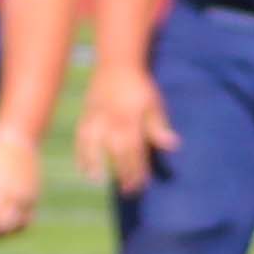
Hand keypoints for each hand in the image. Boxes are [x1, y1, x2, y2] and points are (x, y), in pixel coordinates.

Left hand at [0, 127, 41, 241]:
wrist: (19, 141)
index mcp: (0, 189)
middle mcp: (16, 197)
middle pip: (3, 228)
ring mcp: (28, 199)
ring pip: (15, 228)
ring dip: (1, 235)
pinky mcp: (34, 200)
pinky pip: (26, 221)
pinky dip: (15, 228)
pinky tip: (3, 228)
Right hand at [75, 67, 177, 196]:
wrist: (117, 62)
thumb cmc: (140, 86)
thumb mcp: (154, 104)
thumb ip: (159, 127)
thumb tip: (173, 146)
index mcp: (131, 119)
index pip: (136, 150)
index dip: (139, 169)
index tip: (142, 184)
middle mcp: (113, 120)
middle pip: (117, 151)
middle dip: (123, 172)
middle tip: (129, 191)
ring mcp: (97, 117)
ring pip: (94, 144)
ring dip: (95, 163)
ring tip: (97, 181)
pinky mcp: (87, 114)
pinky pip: (81, 136)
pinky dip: (80, 152)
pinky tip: (82, 168)